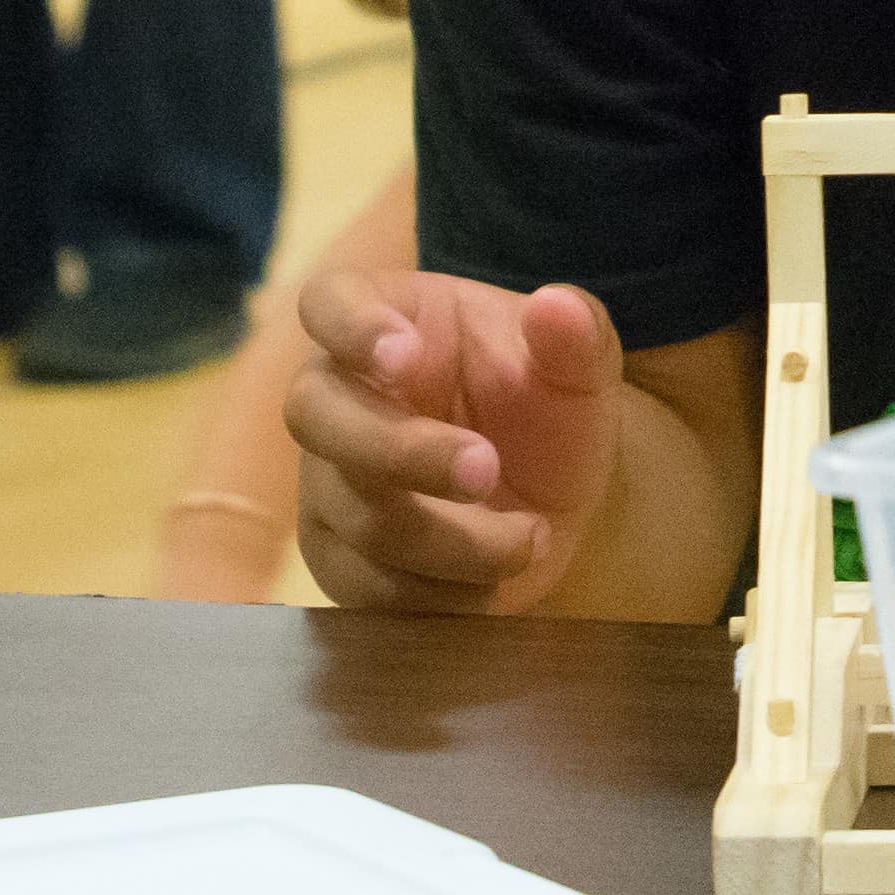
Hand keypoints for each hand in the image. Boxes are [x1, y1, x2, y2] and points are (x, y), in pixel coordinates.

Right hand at [284, 263, 630, 614]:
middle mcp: (336, 396)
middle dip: (402, 450)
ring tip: (530, 537)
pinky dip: (443, 593)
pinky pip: (368, 588)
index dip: (351, 326)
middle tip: (487, 467)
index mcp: (384, 319)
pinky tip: (497, 578)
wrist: (551, 496)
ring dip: (451, 540)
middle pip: (316, 415)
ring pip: (357, 516)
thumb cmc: (547, 406)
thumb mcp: (578, 367)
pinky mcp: (339, 556)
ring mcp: (327, 482)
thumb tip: (558, 307)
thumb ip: (574, 334)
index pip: (330, 301)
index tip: (403, 352)